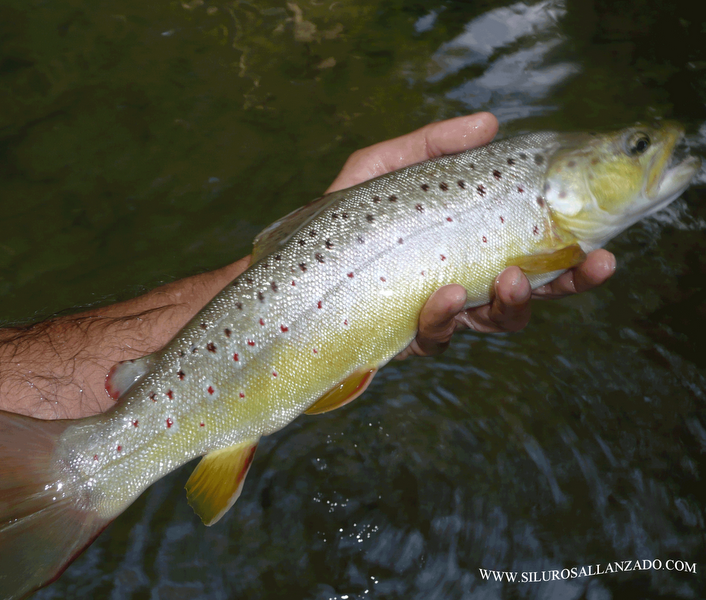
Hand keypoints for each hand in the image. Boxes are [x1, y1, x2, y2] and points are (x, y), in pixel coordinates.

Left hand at [324, 113, 616, 357]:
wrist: (288, 265)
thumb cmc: (340, 216)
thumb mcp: (382, 166)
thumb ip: (432, 145)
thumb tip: (491, 122)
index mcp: (466, 248)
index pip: (531, 257)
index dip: (571, 262)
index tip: (603, 252)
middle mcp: (459, 286)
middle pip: (525, 297)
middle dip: (561, 289)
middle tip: (586, 267)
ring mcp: (433, 317)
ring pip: (489, 325)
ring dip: (510, 304)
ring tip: (511, 277)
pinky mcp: (402, 340)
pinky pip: (435, 339)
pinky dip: (442, 319)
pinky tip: (441, 296)